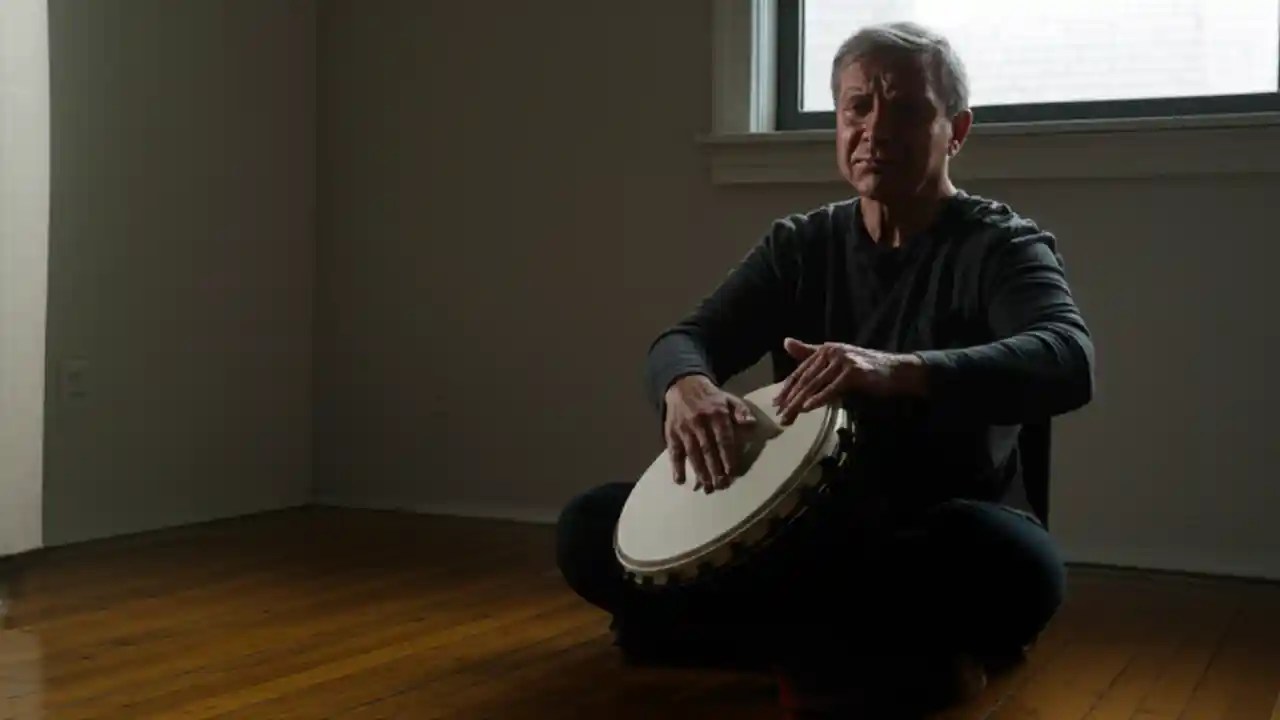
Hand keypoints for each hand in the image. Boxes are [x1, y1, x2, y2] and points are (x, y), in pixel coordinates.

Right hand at [663, 374, 757, 492]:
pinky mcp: (672, 432)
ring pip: (693, 452)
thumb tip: (751, 423)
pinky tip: (680, 480)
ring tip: (706, 487)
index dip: (727, 456)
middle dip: (714, 469)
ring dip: (699, 471)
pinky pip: (674, 451)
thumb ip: (741, 411)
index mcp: (717, 414)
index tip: (731, 472)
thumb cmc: (711, 398)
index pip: (724, 438)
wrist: (683, 384)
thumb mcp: (729, 399)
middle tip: (720, 485)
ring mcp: (684, 428)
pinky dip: (676, 466)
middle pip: (708, 449)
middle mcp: (700, 422)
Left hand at [772, 338, 926, 424]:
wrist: (896, 371)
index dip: (787, 388)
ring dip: (799, 402)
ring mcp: (842, 360)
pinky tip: (807, 409)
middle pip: (805, 379)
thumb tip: (785, 342)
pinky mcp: (853, 371)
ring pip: (815, 385)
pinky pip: (832, 388)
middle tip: (780, 416)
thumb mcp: (835, 361)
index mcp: (824, 349)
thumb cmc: (865, 369)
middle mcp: (831, 351)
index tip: (776, 404)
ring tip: (789, 416)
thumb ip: (810, 354)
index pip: (801, 371)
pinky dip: (818, 399)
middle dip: (790, 399)